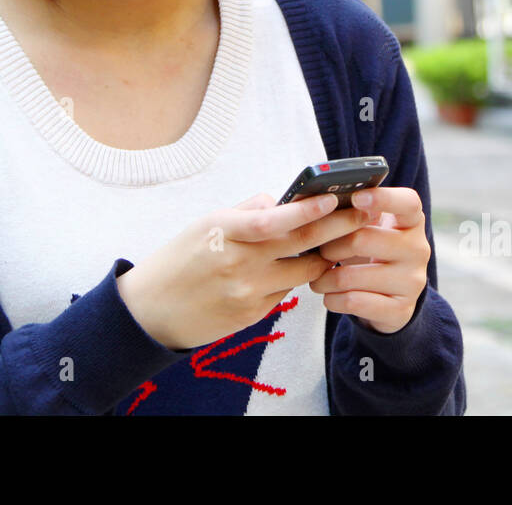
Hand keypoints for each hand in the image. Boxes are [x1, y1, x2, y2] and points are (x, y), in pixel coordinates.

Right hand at [116, 191, 373, 350]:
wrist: (150, 311)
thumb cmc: (178, 260)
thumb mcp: (205, 225)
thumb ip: (244, 212)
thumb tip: (279, 201)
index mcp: (224, 233)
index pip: (274, 221)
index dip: (308, 209)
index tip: (334, 197)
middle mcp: (238, 263)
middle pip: (299, 244)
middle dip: (336, 228)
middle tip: (362, 214)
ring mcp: (247, 293)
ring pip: (302, 272)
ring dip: (322, 256)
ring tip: (339, 240)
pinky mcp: (251, 315)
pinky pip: (285, 292)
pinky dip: (295, 277)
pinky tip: (303, 265)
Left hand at [309, 186, 429, 334]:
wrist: (390, 298)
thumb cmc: (371, 252)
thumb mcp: (369, 229)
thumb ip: (353, 213)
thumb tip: (316, 200)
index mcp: (411, 221)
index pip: (407, 202)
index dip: (382, 198)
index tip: (356, 197)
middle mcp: (418, 249)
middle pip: (362, 239)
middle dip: (329, 246)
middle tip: (319, 251)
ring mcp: (412, 282)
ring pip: (350, 276)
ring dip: (324, 278)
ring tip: (317, 277)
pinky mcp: (401, 310)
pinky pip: (353, 302)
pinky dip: (332, 299)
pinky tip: (330, 295)